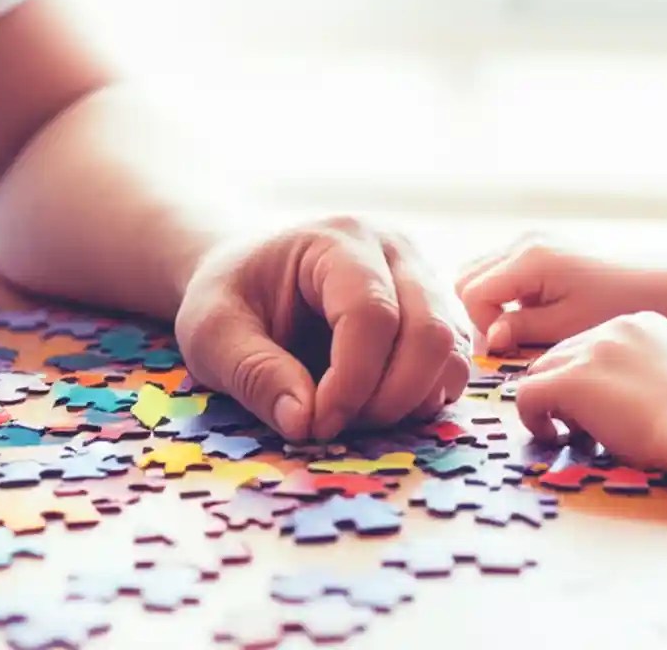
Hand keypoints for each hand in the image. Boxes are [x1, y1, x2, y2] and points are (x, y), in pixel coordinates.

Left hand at [175, 217, 471, 440]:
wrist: (252, 277)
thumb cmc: (232, 298)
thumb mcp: (211, 333)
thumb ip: (253, 374)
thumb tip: (306, 423)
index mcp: (339, 239)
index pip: (371, 314)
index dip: (350, 383)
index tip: (315, 426)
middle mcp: (396, 249)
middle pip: (429, 332)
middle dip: (388, 399)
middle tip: (337, 427)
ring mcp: (425, 279)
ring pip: (452, 351)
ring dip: (411, 402)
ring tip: (355, 416)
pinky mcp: (438, 312)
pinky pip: (455, 364)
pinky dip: (424, 398)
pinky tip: (376, 405)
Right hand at [455, 238, 666, 353]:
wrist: (653, 285)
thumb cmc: (614, 306)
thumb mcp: (564, 327)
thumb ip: (520, 329)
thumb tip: (490, 337)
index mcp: (529, 259)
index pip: (473, 293)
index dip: (482, 325)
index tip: (509, 344)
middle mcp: (523, 241)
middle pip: (465, 278)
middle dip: (479, 312)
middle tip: (509, 336)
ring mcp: (529, 238)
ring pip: (477, 271)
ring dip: (489, 301)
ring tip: (520, 324)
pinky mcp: (537, 244)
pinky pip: (498, 267)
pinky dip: (503, 291)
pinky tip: (531, 310)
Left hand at [515, 312, 666, 467]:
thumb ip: (636, 373)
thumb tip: (603, 396)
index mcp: (640, 322)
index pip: (591, 343)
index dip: (588, 377)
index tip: (602, 406)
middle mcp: (612, 327)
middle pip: (562, 354)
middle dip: (566, 388)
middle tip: (586, 424)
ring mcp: (590, 350)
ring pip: (543, 371)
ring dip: (552, 402)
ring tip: (574, 432)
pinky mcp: (572, 379)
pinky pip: (528, 394)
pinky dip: (532, 417)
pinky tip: (552, 436)